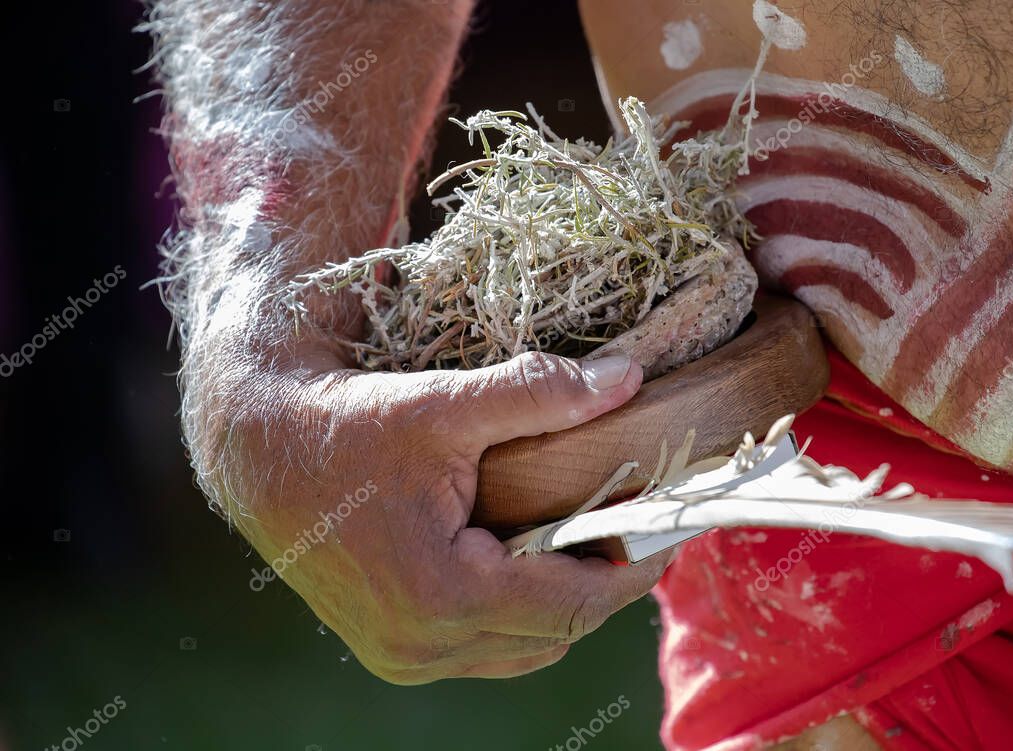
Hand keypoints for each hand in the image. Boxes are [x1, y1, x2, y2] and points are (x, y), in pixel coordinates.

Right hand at [208, 338, 673, 683]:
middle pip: (555, 634)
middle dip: (603, 584)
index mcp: (443, 596)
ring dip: (563, 603)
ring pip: (523, 650)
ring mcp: (404, 657)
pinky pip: (485, 649)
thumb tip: (627, 381)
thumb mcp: (444, 405)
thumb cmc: (343, 426)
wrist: (256, 452)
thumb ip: (539, 393)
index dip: (632, 568)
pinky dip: (521, 614)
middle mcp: (422, 646)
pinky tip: (529, 562)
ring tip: (589, 541)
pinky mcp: (393, 650)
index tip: (668, 530)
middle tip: (634, 527)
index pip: (575, 602)